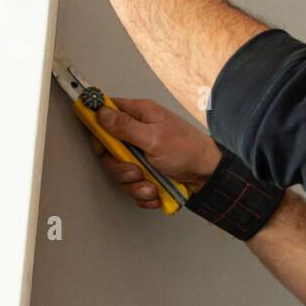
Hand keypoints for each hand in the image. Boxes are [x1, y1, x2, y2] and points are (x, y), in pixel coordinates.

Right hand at [91, 98, 222, 209]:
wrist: (208, 176)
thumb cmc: (188, 150)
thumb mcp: (154, 138)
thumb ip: (125, 127)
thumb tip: (100, 111)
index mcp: (140, 115)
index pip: (106, 113)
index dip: (97, 127)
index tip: (101, 145)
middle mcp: (137, 132)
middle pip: (108, 150)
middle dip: (120, 168)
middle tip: (136, 172)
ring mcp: (140, 154)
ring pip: (119, 172)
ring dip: (134, 185)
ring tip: (151, 186)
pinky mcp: (145, 173)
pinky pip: (132, 186)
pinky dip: (143, 193)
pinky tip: (156, 192)